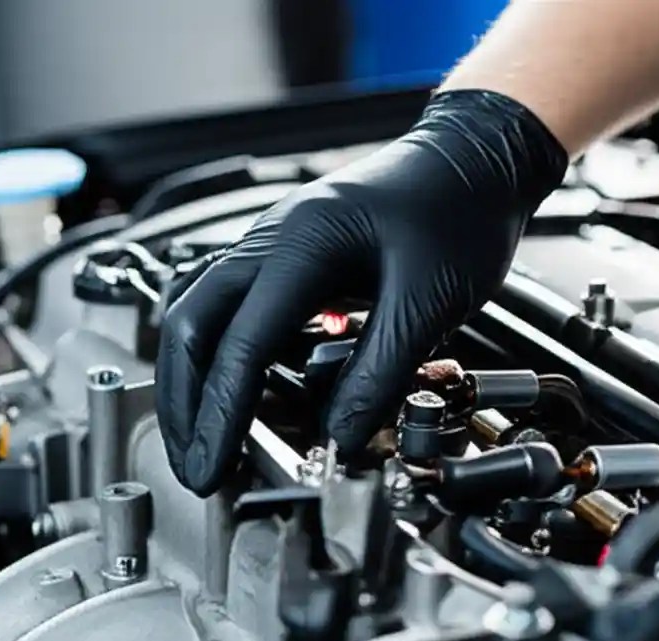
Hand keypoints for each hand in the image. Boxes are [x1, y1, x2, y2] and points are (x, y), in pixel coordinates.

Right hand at [156, 90, 566, 495]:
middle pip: (191, 326)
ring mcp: (271, 243)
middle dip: (183, 404)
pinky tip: (222, 384)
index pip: (241, 343)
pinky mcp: (285, 254)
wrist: (475, 157)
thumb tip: (338, 437)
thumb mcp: (431, 299)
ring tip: (199, 438)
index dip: (221, 414)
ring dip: (190, 379)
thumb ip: (380, 372)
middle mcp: (271, 238)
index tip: (214, 466)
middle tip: (195, 466)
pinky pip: (226, 304)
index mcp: (302, 243)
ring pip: (198, 313)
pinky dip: (213, 351)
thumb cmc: (460, 209)